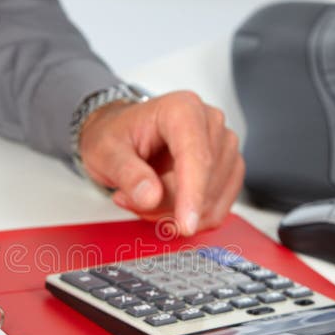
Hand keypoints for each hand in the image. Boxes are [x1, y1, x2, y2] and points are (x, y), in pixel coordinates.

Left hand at [77, 90, 243, 235]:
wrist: (123, 134)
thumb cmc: (116, 136)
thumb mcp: (105, 152)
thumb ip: (126, 173)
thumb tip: (151, 196)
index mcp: (182, 109)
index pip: (196, 155)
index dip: (192, 194)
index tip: (185, 225)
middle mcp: (210, 122)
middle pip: (203, 182)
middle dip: (165, 205)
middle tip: (129, 199)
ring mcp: (224, 146)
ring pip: (211, 201)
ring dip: (174, 213)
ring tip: (143, 196)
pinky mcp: (229, 168)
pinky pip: (217, 209)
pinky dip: (189, 217)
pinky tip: (163, 204)